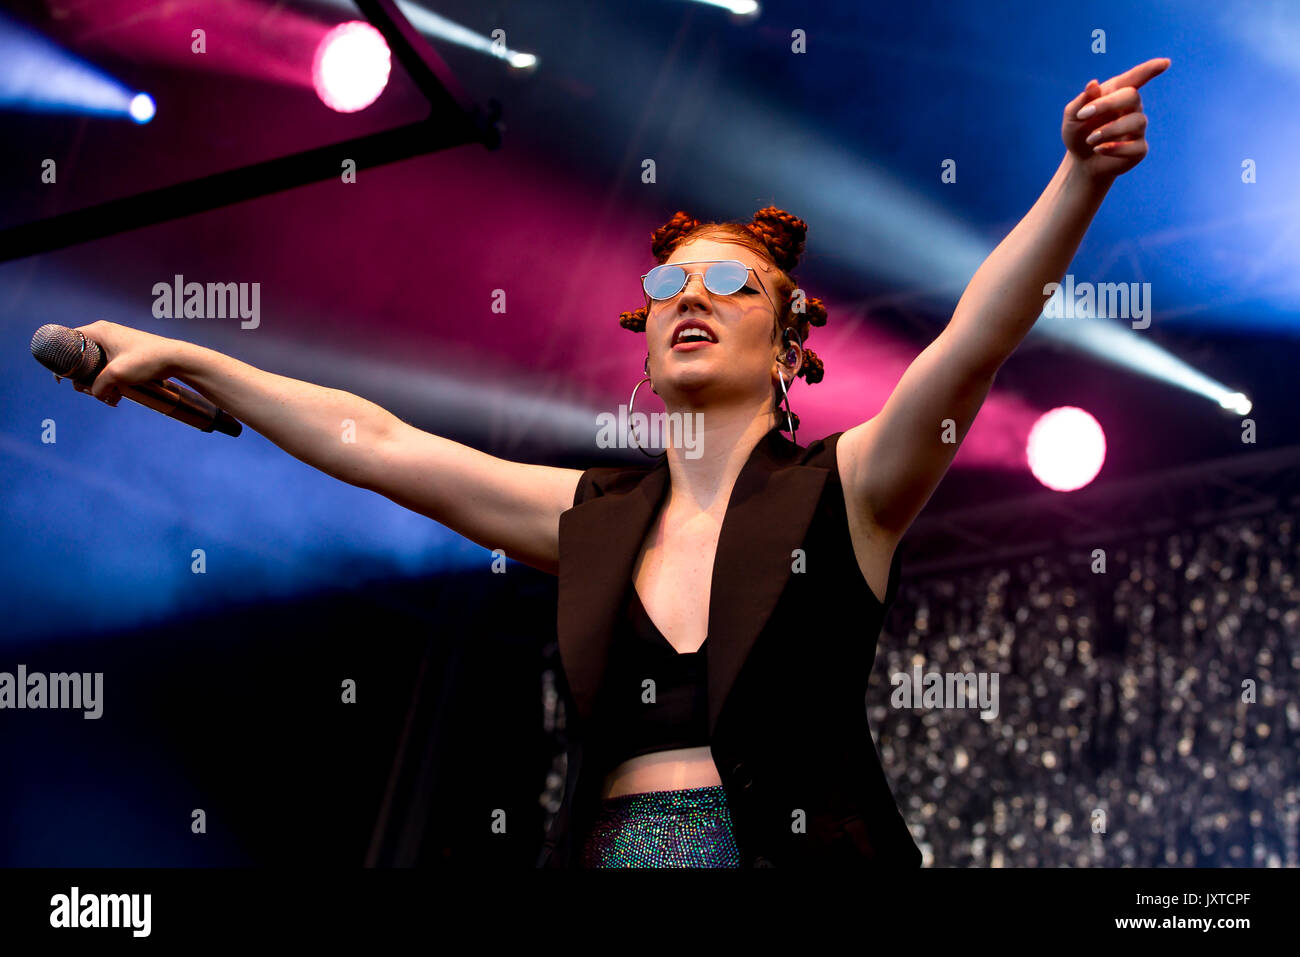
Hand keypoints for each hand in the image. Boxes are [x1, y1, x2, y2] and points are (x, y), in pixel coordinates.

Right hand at [68, 320, 179, 405]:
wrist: (176, 359)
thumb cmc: (147, 360)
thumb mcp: (117, 375)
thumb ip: (98, 385)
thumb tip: (95, 393)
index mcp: (98, 331)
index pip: (68, 341)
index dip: (62, 360)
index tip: (62, 378)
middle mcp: (105, 334)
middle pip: (81, 357)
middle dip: (84, 378)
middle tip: (91, 391)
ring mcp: (116, 344)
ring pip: (97, 365)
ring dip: (100, 383)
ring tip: (111, 396)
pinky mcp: (125, 354)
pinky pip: (110, 368)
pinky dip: (111, 381)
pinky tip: (119, 395)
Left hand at [1062, 57, 1169, 179]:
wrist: (1080, 161)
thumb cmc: (1078, 132)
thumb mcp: (1072, 117)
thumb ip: (1080, 102)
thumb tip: (1093, 84)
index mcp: (1116, 93)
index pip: (1137, 77)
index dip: (1150, 69)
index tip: (1165, 63)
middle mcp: (1132, 107)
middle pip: (1132, 96)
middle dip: (1107, 104)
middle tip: (1083, 115)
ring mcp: (1138, 128)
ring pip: (1137, 121)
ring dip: (1109, 130)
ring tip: (1090, 140)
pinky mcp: (1139, 149)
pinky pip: (1135, 146)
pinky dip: (1115, 148)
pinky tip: (1099, 150)